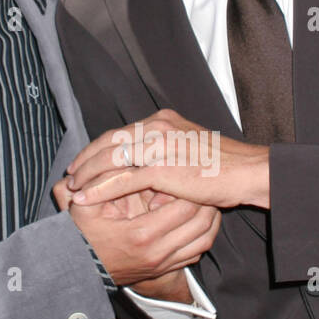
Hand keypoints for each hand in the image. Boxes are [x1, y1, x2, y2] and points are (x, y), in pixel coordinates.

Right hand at [60, 177, 220, 286]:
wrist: (83, 269)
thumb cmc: (82, 234)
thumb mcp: (84, 208)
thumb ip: (99, 182)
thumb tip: (113, 155)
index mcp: (141, 234)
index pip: (184, 207)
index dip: (189, 186)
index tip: (184, 171)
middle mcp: (159, 252)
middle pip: (201, 221)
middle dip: (205, 197)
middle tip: (200, 179)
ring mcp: (166, 263)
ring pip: (205, 237)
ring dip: (209, 214)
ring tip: (204, 195)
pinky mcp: (168, 268)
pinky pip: (199, 250)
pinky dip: (205, 232)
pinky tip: (201, 216)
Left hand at [66, 109, 271, 210]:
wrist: (248, 172)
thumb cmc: (225, 167)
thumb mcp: (190, 152)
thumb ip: (167, 158)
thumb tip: (150, 185)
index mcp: (164, 120)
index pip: (121, 131)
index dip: (99, 147)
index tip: (84, 160)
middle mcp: (158, 127)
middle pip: (110, 141)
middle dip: (87, 159)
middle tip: (71, 174)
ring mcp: (159, 145)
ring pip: (111, 158)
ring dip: (88, 174)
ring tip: (73, 188)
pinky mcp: (162, 167)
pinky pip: (122, 179)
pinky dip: (100, 189)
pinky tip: (85, 198)